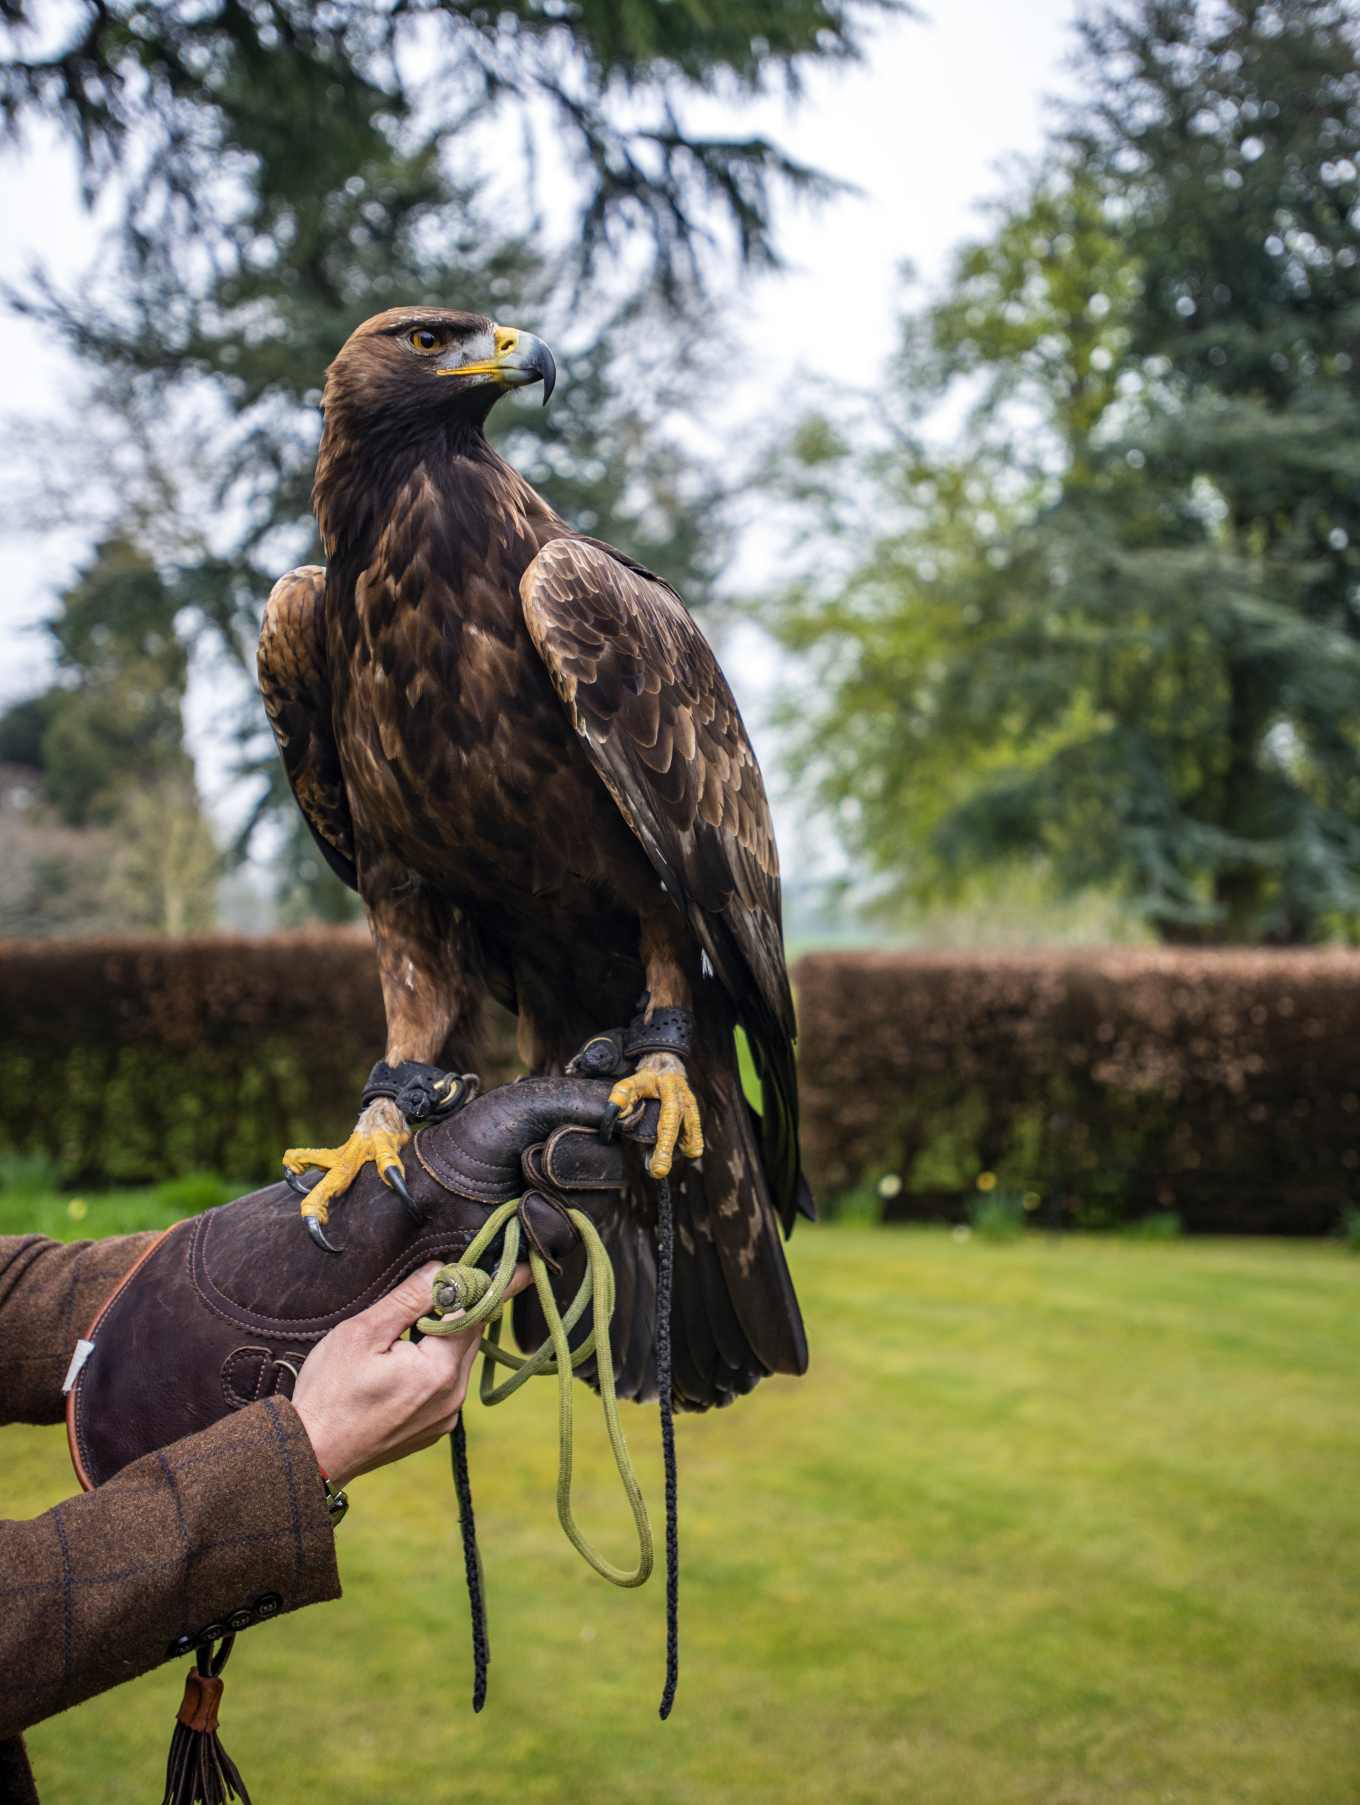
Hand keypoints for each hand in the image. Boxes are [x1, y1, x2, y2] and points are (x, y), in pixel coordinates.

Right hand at [291, 1260, 529, 1488]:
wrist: (312, 1457)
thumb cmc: (329, 1394)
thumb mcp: (362, 1334)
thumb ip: (408, 1300)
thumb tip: (441, 1270)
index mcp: (438, 1371)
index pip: (477, 1314)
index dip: (497, 1285)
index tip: (528, 1267)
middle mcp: (452, 1397)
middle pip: (469, 1336)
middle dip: (464, 1306)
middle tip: (454, 1277)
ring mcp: (445, 1417)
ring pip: (457, 1359)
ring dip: (446, 1335)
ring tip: (415, 1321)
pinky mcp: (434, 1429)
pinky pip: (446, 1384)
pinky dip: (436, 1362)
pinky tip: (405, 1358)